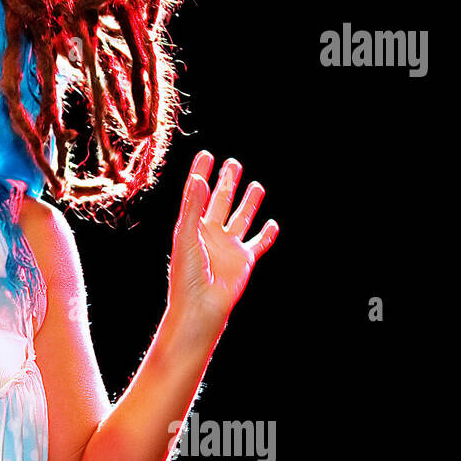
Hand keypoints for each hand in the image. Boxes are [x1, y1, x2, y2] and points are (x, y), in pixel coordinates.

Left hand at [166, 150, 278, 334]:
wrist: (201, 306)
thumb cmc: (187, 274)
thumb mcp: (188, 237)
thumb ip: (193, 208)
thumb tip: (197, 179)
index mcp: (193, 226)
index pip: (197, 193)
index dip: (201, 173)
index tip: (206, 154)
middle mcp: (211, 233)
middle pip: (221, 201)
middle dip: (227, 182)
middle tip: (233, 163)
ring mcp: (228, 246)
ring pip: (242, 218)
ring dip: (249, 202)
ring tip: (256, 186)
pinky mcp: (244, 259)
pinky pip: (259, 243)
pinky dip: (267, 234)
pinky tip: (272, 223)